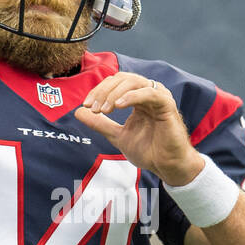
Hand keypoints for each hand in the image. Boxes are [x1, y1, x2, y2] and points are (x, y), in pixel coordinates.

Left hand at [73, 72, 205, 184]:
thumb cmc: (148, 151)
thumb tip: (78, 112)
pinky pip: (149, 92)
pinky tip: (119, 105)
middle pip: (122, 79)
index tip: (87, 107)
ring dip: (115, 93)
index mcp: (137, 97)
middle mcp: (148, 93)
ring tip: (105, 110)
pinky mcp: (166, 104)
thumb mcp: (117, 135)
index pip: (114, 83)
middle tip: (94, 108)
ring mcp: (158, 96)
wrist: (166, 166)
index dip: (98, 91)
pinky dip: (132, 96)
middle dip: (104, 92)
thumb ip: (100, 123)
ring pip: (133, 82)